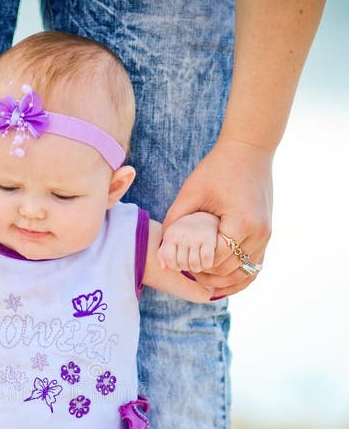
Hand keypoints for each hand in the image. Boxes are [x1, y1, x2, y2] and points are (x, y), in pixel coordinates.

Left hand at [158, 211, 218, 273]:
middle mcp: (182, 235)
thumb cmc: (183, 235)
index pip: (168, 258)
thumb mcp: (171, 240)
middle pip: (182, 263)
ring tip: (197, 266)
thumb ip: (164, 254)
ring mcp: (195, 236)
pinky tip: (206, 263)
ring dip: (196, 269)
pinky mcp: (208, 238)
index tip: (178, 265)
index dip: (173, 266)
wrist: (203, 218)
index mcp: (171, 235)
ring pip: (194, 263)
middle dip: (186, 268)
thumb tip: (163, 268)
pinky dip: (206, 265)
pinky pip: (206, 259)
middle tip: (189, 265)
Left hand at [163, 138, 272, 296]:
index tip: (180, 261)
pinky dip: (239, 276)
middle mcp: (259, 233)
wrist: (250, 149)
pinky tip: (221, 280)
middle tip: (187, 271)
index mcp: (241, 222)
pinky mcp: (267, 234)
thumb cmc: (217, 168)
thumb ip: (175, 224)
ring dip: (223, 280)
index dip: (195, 264)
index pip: (214, 259)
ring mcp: (266, 235)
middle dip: (206, 274)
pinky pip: (255, 266)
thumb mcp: (191, 193)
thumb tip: (162, 257)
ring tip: (202, 277)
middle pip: (229, 270)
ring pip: (244, 274)